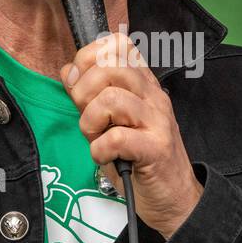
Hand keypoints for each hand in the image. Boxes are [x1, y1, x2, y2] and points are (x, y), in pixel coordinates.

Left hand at [61, 34, 204, 237]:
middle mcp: (153, 96)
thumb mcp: (111, 122)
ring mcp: (158, 121)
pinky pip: (116, 137)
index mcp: (143, 85)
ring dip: (91, 122)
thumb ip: (91, 96)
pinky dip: (100, 149)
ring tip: (97, 138)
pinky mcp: (156, 148)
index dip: (89, 57)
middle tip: (87, 117)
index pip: (118, 44)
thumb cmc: (139, 160)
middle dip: (83, 91)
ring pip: (111, 99)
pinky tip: (105, 156)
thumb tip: (68, 72)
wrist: (173, 198)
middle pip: (110, 66)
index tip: (78, 83)